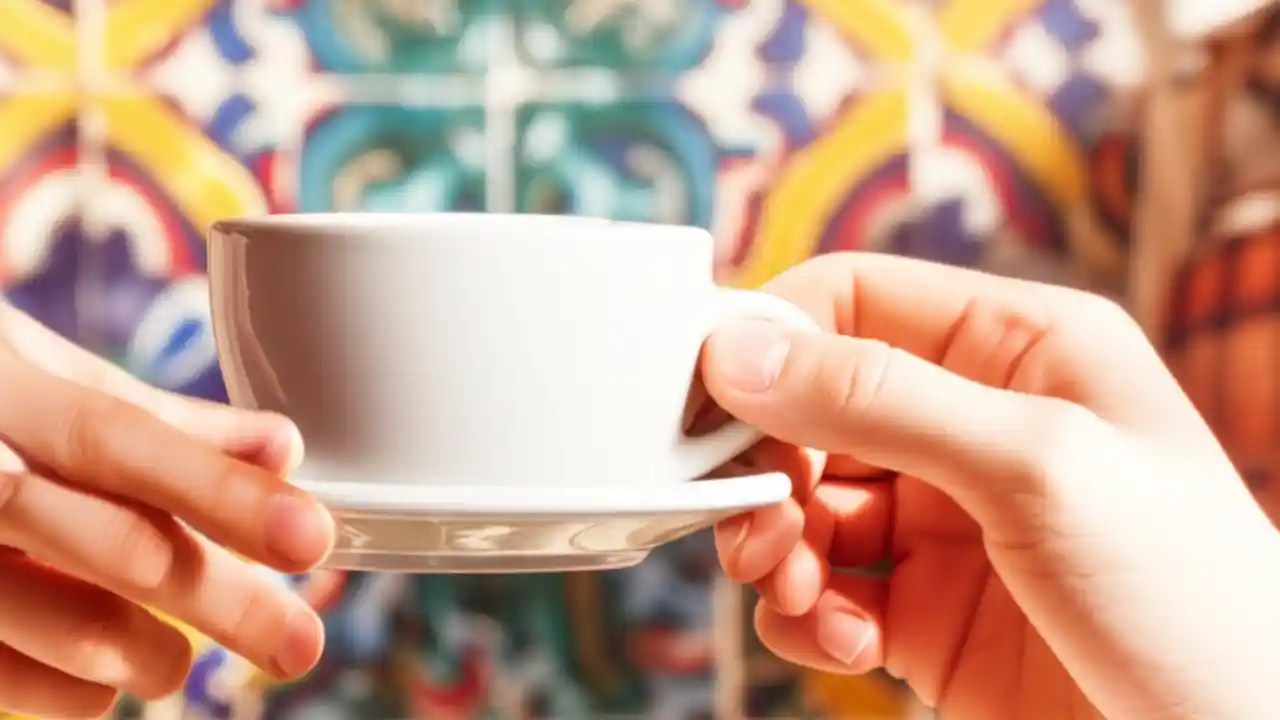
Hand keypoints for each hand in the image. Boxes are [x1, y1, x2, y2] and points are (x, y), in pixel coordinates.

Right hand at [0, 304, 333, 717]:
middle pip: (110, 543)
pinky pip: (4, 682)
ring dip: (148, 653)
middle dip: (219, 598)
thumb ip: (161, 422)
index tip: (313, 537)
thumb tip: (283, 449)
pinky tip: (98, 673)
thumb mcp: (43, 381)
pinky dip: (72, 689)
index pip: (122, 441)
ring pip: (59, 628)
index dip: (222, 492)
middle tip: (299, 644)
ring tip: (179, 660)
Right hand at [702, 253, 1279, 718]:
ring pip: (802, 504)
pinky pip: (820, 589)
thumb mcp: (1037, 467)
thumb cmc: (1191, 598)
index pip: (853, 300)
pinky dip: (804, 612)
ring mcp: (943, 521)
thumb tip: (741, 349)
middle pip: (811, 408)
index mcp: (1018, 349)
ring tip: (795, 585)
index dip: (772, 339)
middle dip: (766, 463)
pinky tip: (844, 640)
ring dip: (775, 543)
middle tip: (753, 517)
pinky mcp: (922, 613)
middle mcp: (971, 424)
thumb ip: (881, 398)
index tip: (705, 398)